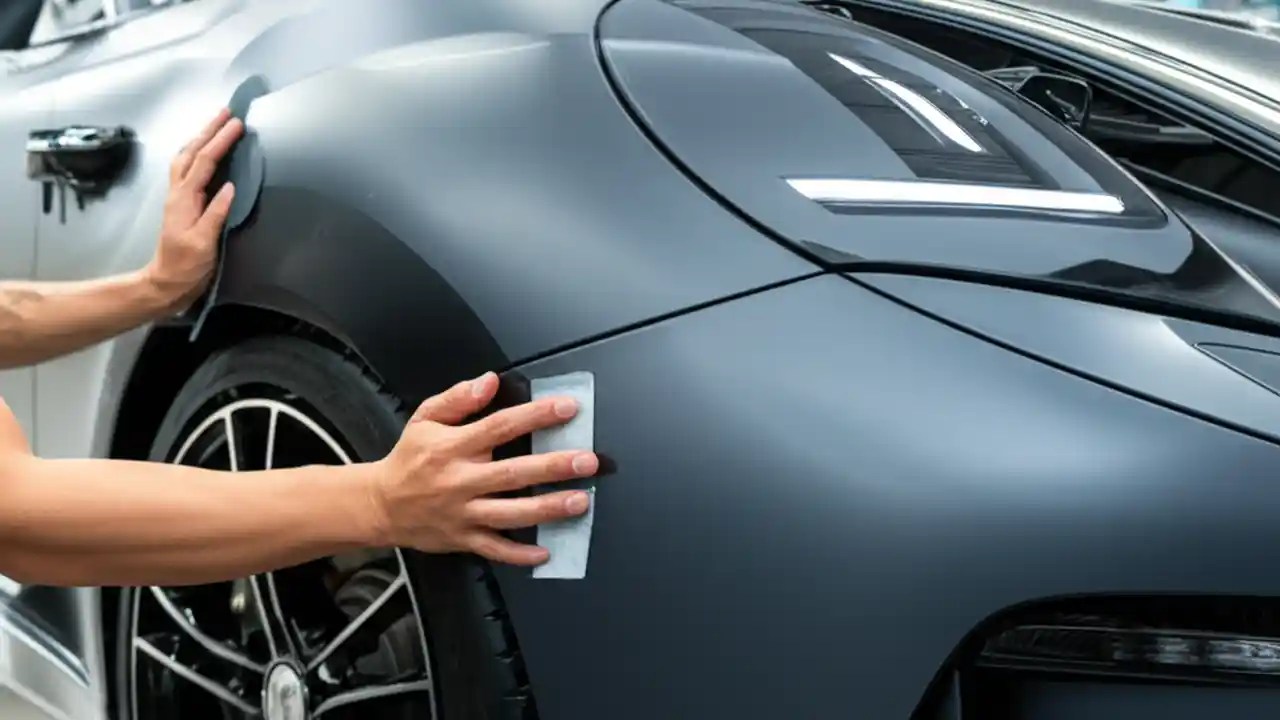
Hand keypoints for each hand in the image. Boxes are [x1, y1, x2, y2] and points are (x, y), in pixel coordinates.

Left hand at [144, 108, 244, 311]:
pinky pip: (188, 169)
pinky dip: (197, 153)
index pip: (205, 162)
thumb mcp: (203, 242)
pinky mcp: (182, 203)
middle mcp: (178, 192)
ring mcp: (178, 196)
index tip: (237, 124)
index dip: (221, 141)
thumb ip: (216, 213)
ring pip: (186, 157)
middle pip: (192, 152)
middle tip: (226, 112)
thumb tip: (229, 187)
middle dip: (208, 129)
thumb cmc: (186, 266)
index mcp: (185, 199)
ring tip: (216, 124)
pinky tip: (204, 152)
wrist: (166, 282)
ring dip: (200, 138)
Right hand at [370, 372, 599, 564]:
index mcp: (452, 447)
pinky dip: (519, 555)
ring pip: (510, 514)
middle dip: (553, 467)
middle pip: (512, 474)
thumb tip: (490, 380)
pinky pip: (494, 549)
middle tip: (587, 461)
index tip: (567, 407)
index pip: (500, 427)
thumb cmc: (409, 458)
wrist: (380, 505)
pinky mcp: (462, 539)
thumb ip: (457, 398)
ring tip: (579, 501)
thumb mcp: (424, 418)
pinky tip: (546, 551)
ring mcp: (462, 514)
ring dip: (547, 509)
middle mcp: (460, 481)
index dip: (535, 416)